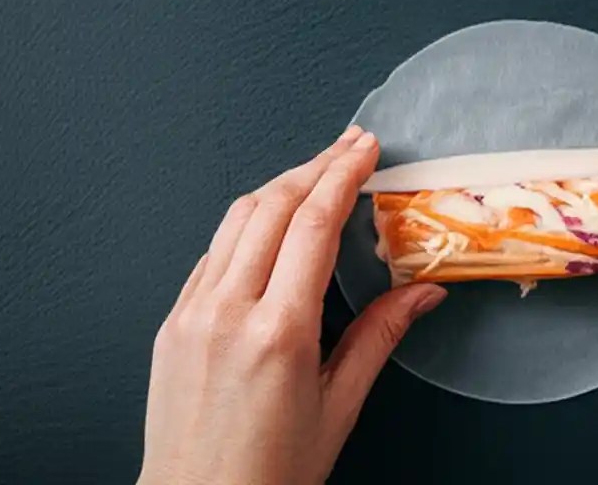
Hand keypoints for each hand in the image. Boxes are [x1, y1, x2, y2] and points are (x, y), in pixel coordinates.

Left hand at [139, 126, 446, 484]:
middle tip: (350, 145)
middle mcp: (228, 311)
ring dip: (280, 187)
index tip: (365, 148)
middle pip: (273, 207)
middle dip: (315, 165)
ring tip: (317, 173)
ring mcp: (193, 313)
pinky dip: (247, 225)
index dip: (342, 176)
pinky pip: (212, 253)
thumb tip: (424, 291)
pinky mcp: (173, 322)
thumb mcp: (339, 405)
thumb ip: (380, 336)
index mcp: (278, 333)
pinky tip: (272, 226)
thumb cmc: (270, 471)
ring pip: (235, 220)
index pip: (314, 226)